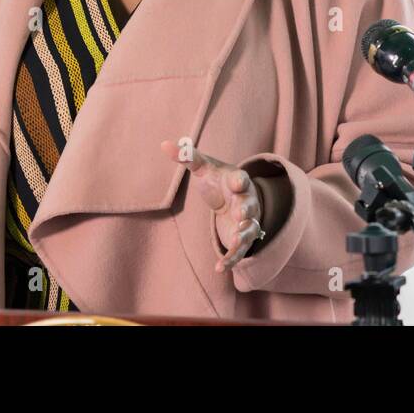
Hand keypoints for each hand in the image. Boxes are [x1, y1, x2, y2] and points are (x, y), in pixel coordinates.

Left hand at [161, 139, 263, 271]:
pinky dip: (232, 259)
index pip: (240, 179)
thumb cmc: (219, 180)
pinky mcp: (243, 238)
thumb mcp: (204, 168)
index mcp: (237, 181)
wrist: (236, 198)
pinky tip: (219, 268)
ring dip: (244, 234)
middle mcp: (246, 201)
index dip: (238, 180)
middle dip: (246, 209)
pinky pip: (240, 250)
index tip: (236, 181)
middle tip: (241, 213)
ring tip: (236, 240)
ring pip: (250, 229)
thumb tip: (163, 144)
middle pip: (249, 205)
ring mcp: (247, 220)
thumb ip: (186, 157)